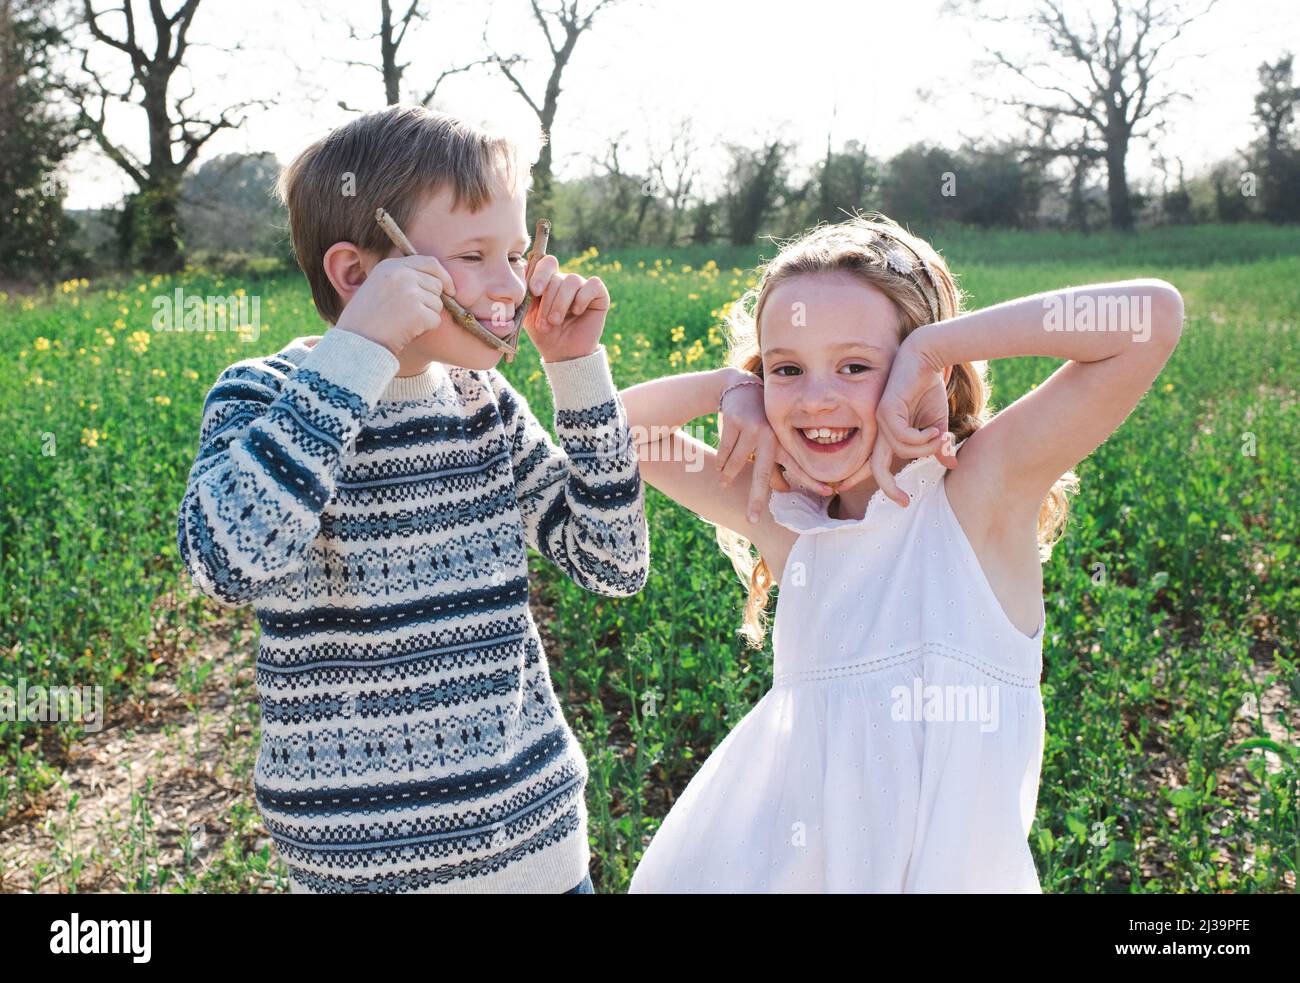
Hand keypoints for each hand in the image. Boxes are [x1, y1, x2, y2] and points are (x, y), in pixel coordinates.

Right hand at [335, 254, 455, 355]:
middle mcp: (401, 274)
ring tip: (403, 323)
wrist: (356, 342)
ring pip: (437, 304)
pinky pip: (435, 320)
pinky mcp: (417, 312)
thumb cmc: (366, 320)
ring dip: (426, 317)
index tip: (450, 289)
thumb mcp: (378, 287)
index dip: (444, 276)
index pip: (430, 263)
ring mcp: (410, 292)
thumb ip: (402, 279)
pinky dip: (425, 329)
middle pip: (437, 285)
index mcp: (390, 265)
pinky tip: (406, 331)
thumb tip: (437, 283)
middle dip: (430, 301)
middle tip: (409, 315)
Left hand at [524, 255, 608, 361]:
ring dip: (561, 303)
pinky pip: (593, 285)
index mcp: (548, 282)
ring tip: (555, 322)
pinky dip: (582, 298)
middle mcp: (566, 281)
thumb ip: (525, 294)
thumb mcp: (528, 314)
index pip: (546, 263)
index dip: (540, 274)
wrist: (563, 355)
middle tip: (544, 323)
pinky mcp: (599, 295)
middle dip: (548, 302)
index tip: (535, 291)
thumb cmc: (544, 334)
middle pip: (557, 277)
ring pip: (572, 281)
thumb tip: (522, 271)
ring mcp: (583, 287)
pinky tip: (577, 312)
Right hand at [715, 373, 833, 522]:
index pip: (799, 466)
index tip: (829, 494)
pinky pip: (723, 452)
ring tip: (723, 482)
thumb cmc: (759, 421)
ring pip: (734, 464)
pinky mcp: (735, 421)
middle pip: (762, 474)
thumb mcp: (771, 438)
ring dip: (727, 476)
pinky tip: (720, 466)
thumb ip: (776, 462)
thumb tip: (783, 489)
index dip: (813, 481)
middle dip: (756, 499)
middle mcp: (770, 436)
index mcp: (782, 442)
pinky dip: (720, 462)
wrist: (741, 388)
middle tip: (752, 519)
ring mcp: (752, 427)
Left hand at [833, 341, 957, 507]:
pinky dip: (923, 438)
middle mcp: (881, 430)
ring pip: (902, 450)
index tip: (886, 500)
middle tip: (903, 501)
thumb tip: (951, 465)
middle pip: (877, 466)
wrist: (926, 359)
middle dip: (887, 486)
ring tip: (940, 434)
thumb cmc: (929, 390)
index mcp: (889, 434)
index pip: (875, 463)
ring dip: (926, 448)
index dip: (872, 481)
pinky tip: (935, 429)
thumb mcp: (937, 423)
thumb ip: (938, 445)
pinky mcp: (885, 410)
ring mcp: (881, 420)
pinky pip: (904, 437)